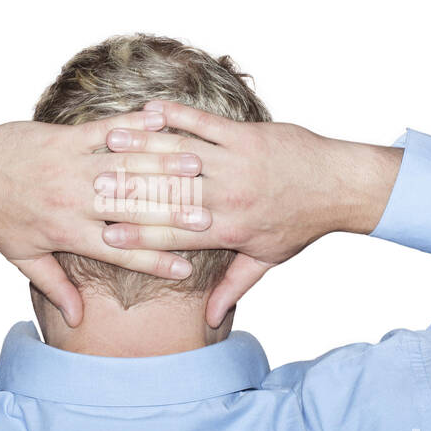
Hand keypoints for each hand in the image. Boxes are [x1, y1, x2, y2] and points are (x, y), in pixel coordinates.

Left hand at [0, 108, 212, 326]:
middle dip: (172, 212)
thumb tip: (76, 320)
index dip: (154, 261)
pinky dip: (134, 126)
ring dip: (163, 165)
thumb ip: (55, 287)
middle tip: (209, 216)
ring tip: (197, 166)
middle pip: (132, 209)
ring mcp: (70, 165)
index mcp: (67, 233)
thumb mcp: (23, 258)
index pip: (120, 251)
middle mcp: (73, 200)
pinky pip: (105, 131)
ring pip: (125, 168)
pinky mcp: (64, 137)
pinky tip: (161, 121)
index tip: (187, 270)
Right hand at [95, 100, 402, 326]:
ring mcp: (238, 161)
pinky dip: (176, 115)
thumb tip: (212, 319)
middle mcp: (231, 196)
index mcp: (231, 230)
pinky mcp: (246, 134)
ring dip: (143, 148)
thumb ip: (234, 285)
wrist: (338, 184)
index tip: (104, 234)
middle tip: (91, 186)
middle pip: (170, 195)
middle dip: (130, 190)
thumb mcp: (268, 259)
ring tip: (109, 145)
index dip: (139, 235)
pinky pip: (204, 122)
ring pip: (181, 155)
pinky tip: (148, 111)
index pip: (176, 235)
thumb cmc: (301, 223)